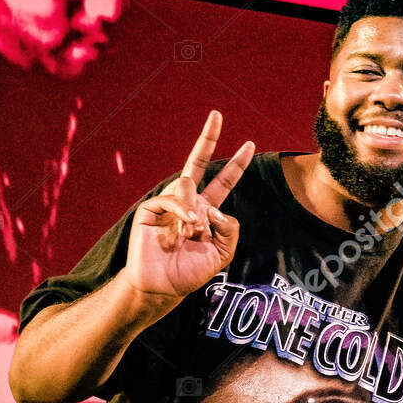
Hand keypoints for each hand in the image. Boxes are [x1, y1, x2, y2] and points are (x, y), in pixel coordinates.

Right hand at [120, 110, 254, 303]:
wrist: (162, 287)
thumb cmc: (189, 273)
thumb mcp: (222, 254)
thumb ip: (229, 230)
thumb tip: (216, 208)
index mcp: (206, 211)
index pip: (224, 181)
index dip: (236, 164)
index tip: (251, 145)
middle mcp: (188, 203)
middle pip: (198, 163)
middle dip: (208, 138)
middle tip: (217, 114)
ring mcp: (169, 204)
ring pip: (188, 185)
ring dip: (196, 210)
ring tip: (194, 232)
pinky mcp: (151, 209)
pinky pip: (170, 198)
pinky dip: (182, 211)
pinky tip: (186, 226)